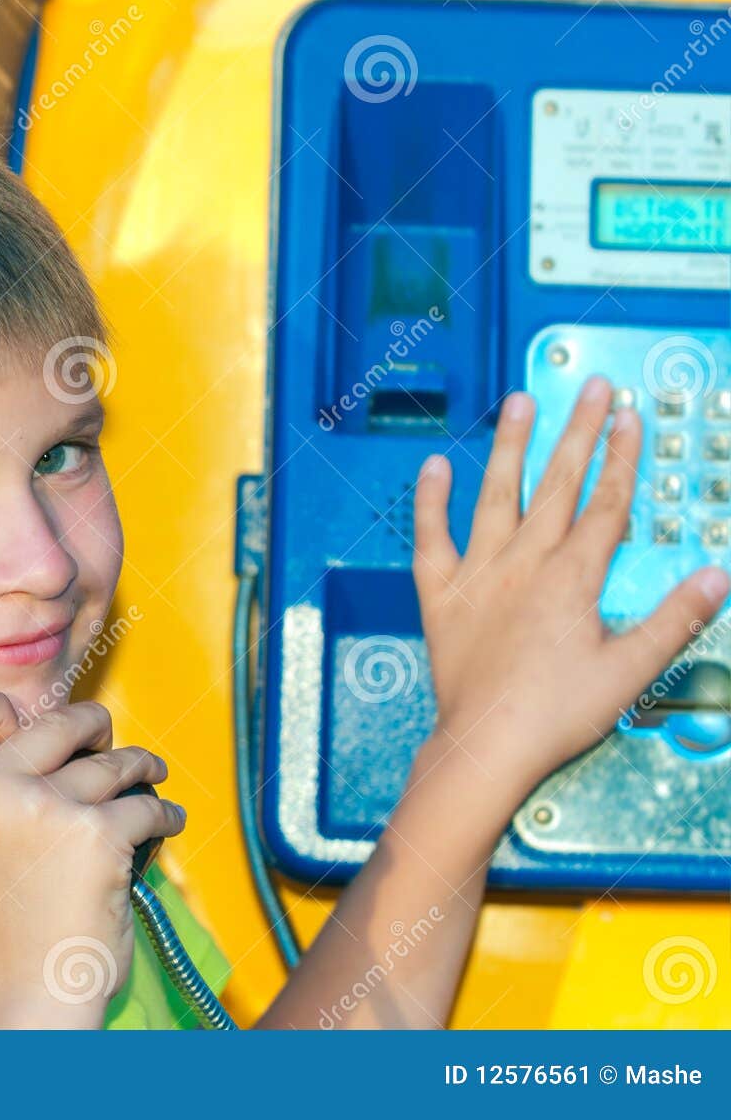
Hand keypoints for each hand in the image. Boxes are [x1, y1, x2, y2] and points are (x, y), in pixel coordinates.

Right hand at [0, 684, 182, 1028]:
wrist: (32, 990)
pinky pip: (144, 804)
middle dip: (90, 723)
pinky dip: (164, 813)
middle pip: (49, 723)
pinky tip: (167, 820)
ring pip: (108, 760)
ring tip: (149, 771)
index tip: (20, 723)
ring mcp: (46, 810)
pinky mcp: (98, 833)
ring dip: (138, 762)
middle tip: (104, 736)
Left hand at [412, 375, 728, 801]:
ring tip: (521, 401)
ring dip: (511, 446)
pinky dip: (429, 500)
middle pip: (558, 485)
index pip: (606, 504)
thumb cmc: (558, 713)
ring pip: (495, 496)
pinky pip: (430, 536)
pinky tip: (433, 464)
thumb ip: (674, 618)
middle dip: (580, 433)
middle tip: (594, 388)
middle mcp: (524, 562)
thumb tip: (718, 575)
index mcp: (573, 577)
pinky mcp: (438, 593)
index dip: (622, 458)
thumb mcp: (631, 670)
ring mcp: (477, 573)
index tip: (631, 417)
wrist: (488, 744)